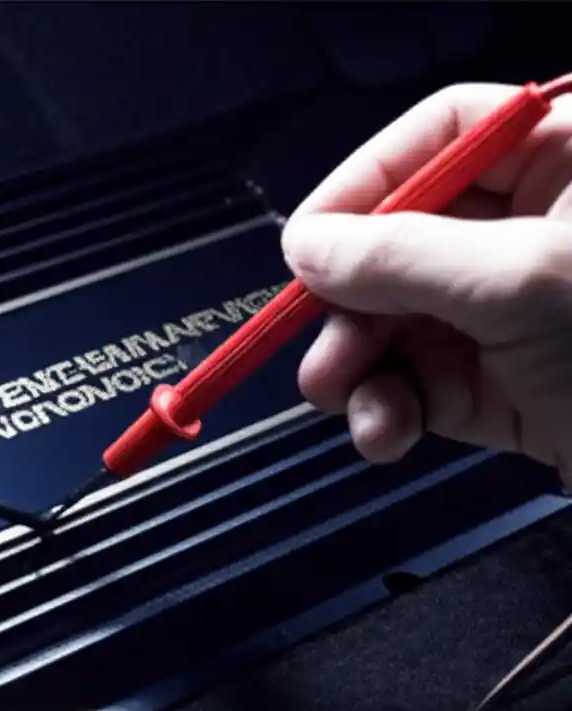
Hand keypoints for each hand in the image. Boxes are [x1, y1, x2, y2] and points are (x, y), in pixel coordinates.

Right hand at [281, 83, 571, 483]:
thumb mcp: (522, 283)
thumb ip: (401, 256)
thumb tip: (310, 245)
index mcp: (569, 167)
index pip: (442, 136)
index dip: (365, 181)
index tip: (308, 238)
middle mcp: (538, 232)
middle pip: (402, 238)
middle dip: (348, 298)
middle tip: (316, 337)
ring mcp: (520, 313)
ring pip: (399, 319)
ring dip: (357, 363)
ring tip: (344, 395)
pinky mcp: (508, 384)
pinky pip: (420, 383)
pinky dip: (390, 410)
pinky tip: (387, 430)